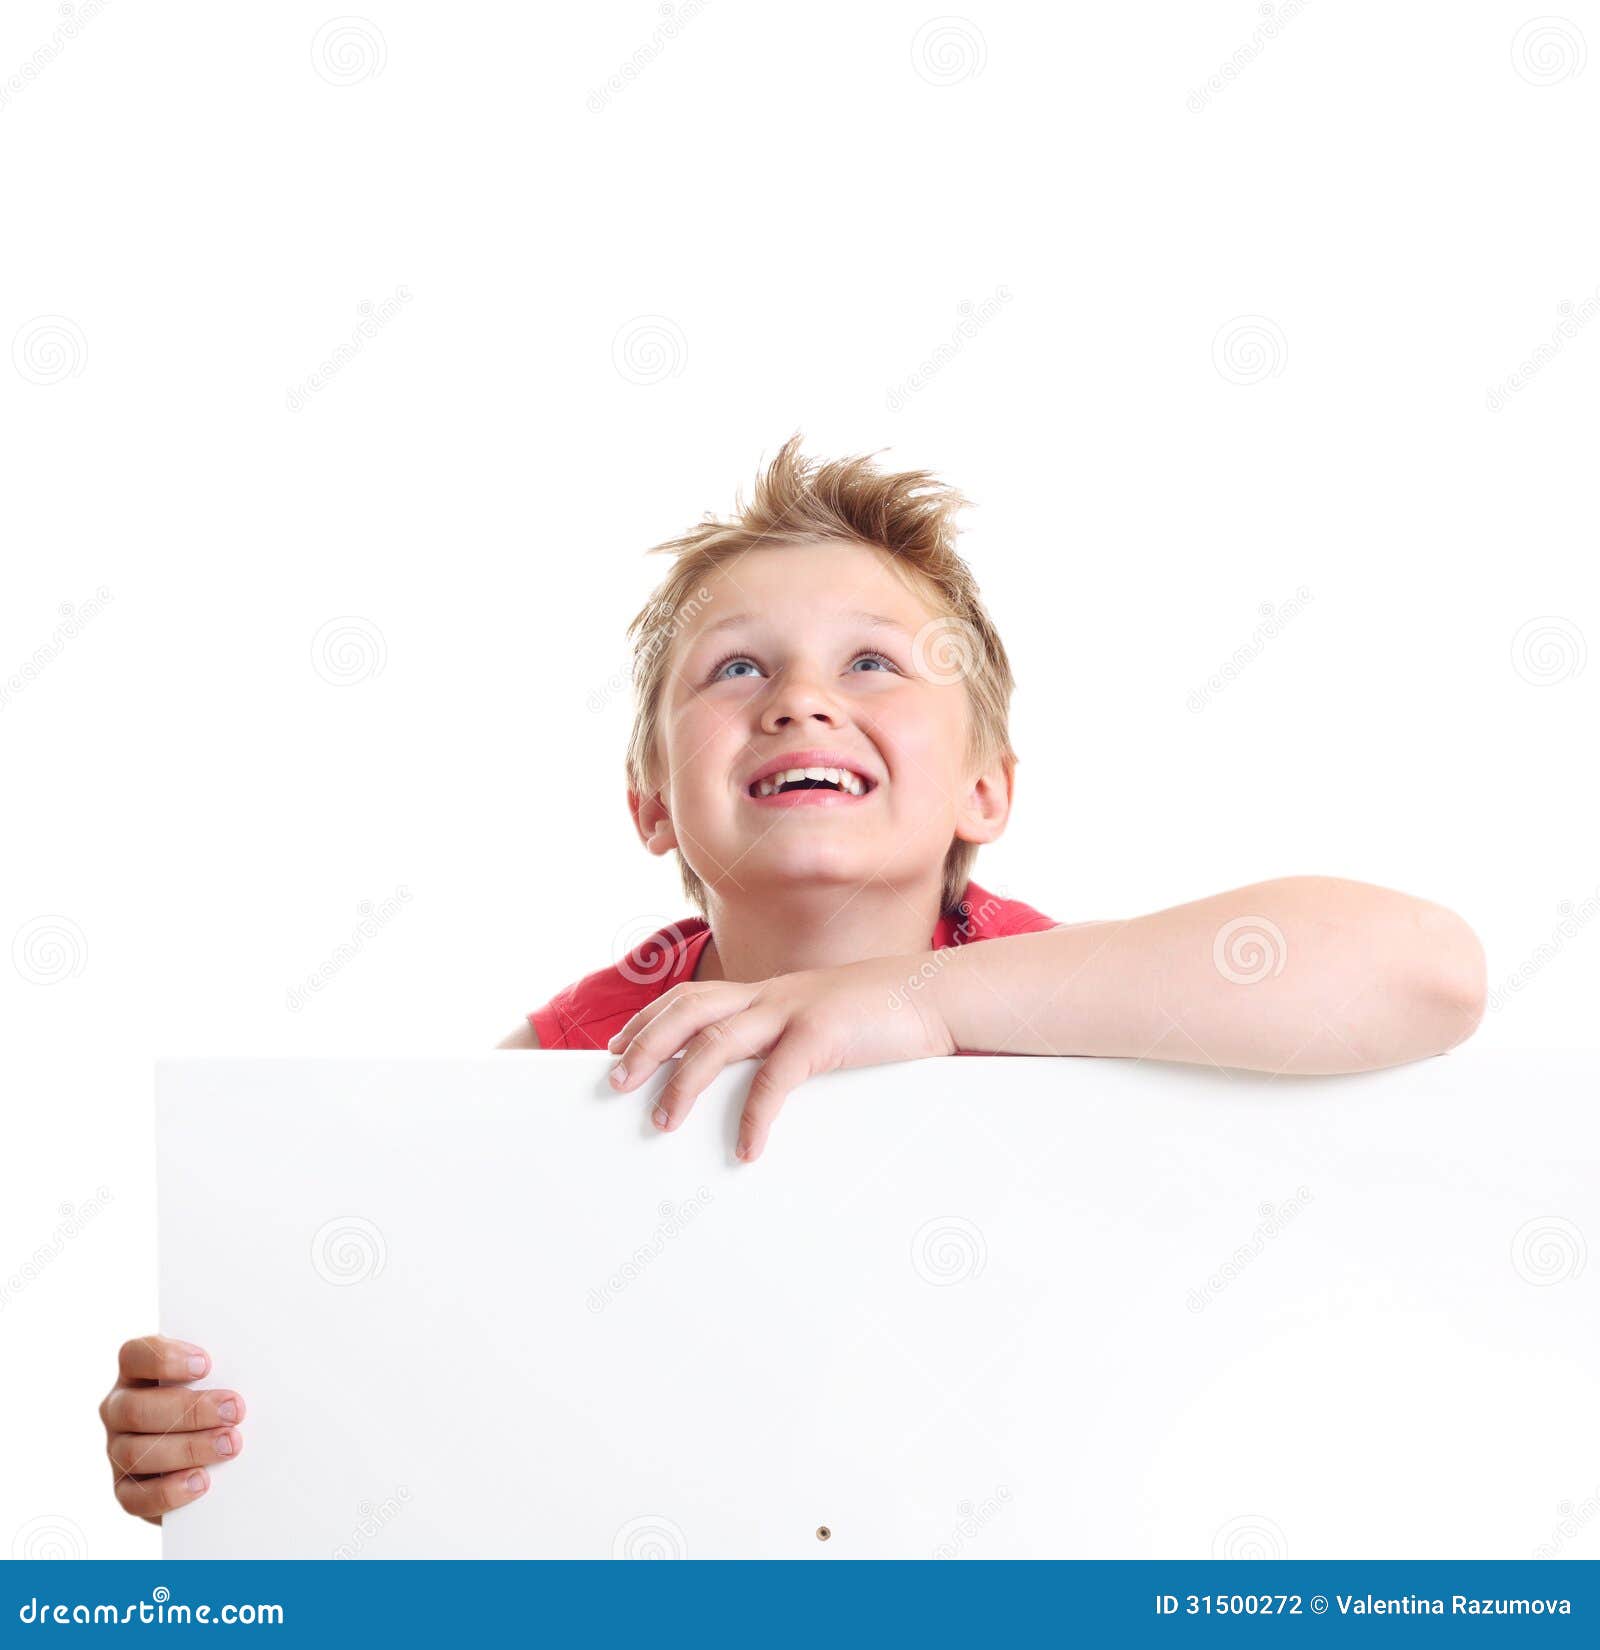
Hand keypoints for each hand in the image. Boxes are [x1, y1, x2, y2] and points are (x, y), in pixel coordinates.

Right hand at [100, 1336, 244, 1522]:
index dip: (165, 1359)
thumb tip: (259, 1369)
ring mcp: (117, 1450)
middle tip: (235, 1410)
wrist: (209, 1447)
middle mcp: (119, 1409)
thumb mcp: (217, 1376)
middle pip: (136, 1409)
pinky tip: (202, 1481)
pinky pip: (135, 1497)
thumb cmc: (216, 1397)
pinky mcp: (125, 1489)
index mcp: (136, 1373)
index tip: (207, 1364)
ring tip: (230, 1445)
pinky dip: (168, 1492)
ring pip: (135, 1452)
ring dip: (188, 1449)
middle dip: (190, 1410)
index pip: (134, 1356)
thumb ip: (223, 1370)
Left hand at [605, 952, 955, 1161]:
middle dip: (645, 1043)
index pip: (692, 996)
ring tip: (663, 1121)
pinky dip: (755, 1114)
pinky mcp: (824, 1031)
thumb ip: (787, 1039)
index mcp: (768, 991)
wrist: (939, 995)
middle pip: (688, 1008)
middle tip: (615, 1081)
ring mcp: (796, 1008)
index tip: (617, 1048)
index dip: (649, 1020)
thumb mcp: (823, 1022)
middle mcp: (772, 993)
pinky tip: (746, 1147)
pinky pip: (776, 1077)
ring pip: (717, 1038)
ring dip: (682, 1080)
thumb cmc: (883, 1016)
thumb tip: (758, 1077)